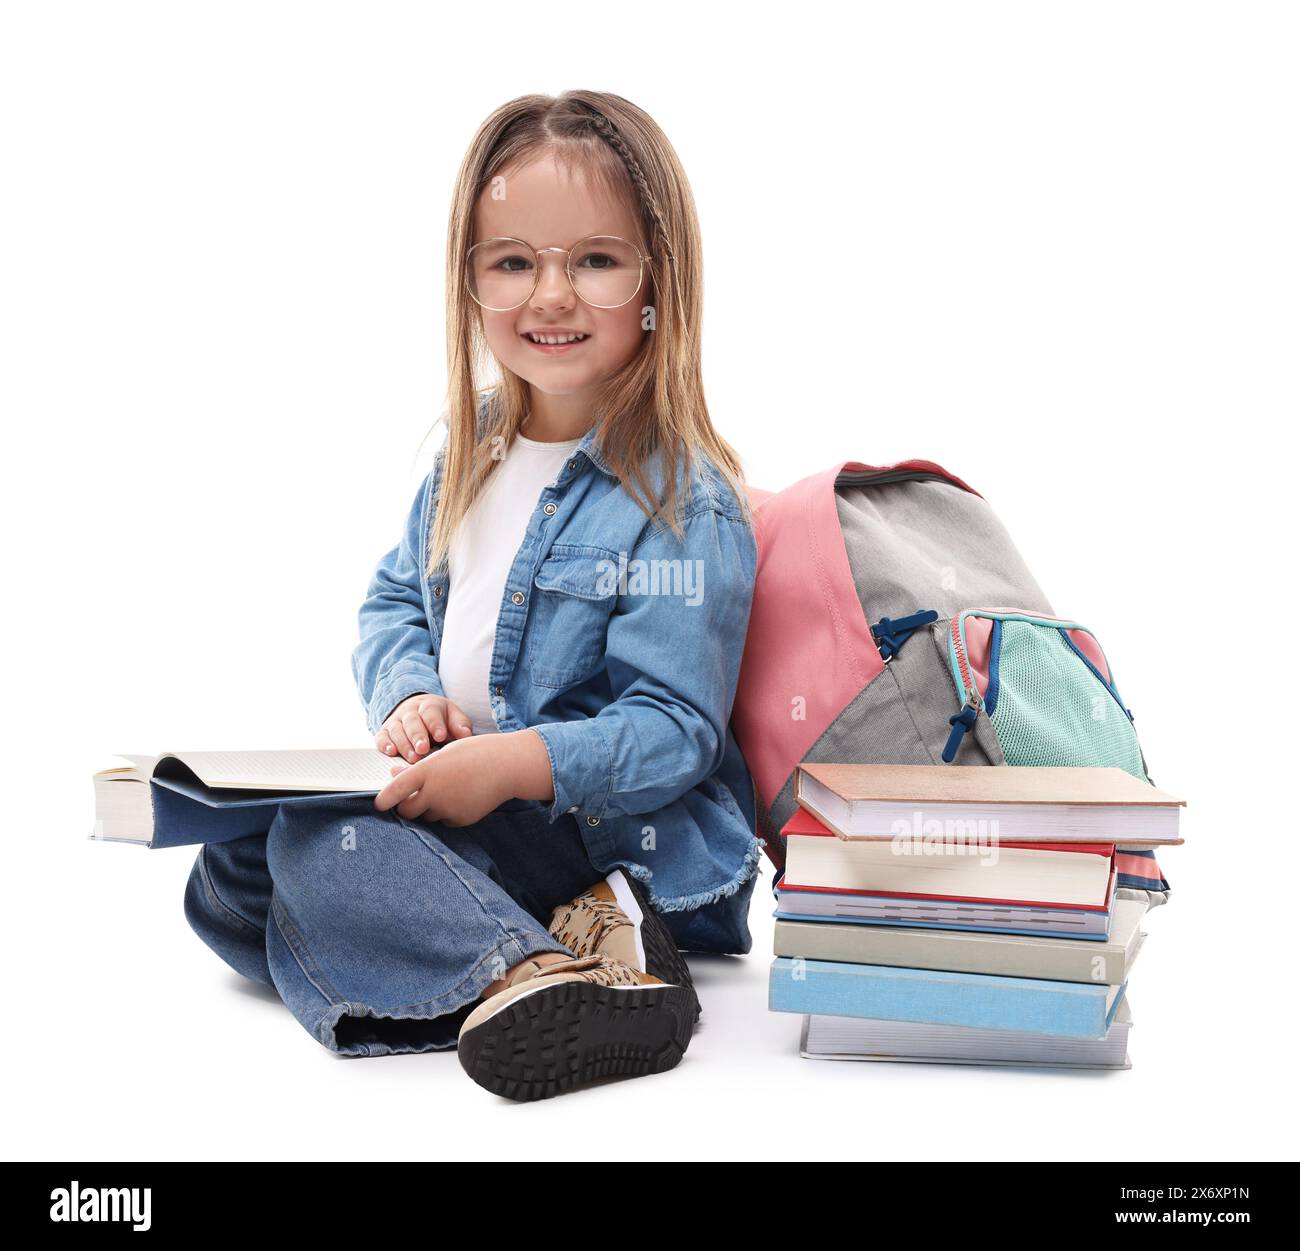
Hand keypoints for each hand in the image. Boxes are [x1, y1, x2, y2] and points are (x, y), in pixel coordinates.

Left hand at [374, 729, 554, 826]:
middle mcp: (435, 792)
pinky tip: (461, 796)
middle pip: (407, 810)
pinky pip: (445, 820)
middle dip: (406, 806)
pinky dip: (447, 812)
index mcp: (428, 771)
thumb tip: (394, 774)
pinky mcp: (461, 819)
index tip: (378, 804)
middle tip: (410, 798)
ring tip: (448, 789)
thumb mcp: (443, 754)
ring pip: (427, 815)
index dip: (384, 800)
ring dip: (429, 807)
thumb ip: (418, 768)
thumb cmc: (474, 753)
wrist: (507, 766)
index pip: (396, 791)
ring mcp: (448, 808)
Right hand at [376, 694, 472, 762]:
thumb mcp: (453, 717)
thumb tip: (466, 734)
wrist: (418, 711)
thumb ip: (460, 725)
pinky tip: (391, 752)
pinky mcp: (384, 732)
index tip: (441, 736)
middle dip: (417, 736)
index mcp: (429, 706)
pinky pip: (381, 737)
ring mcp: (396, 721)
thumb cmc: (441, 720)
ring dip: (404, 745)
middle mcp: (410, 712)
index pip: (431, 713)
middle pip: (412, 722)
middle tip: (423, 749)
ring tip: (413, 757)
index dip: (435, 724)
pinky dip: (384, 744)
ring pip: (397, 731)